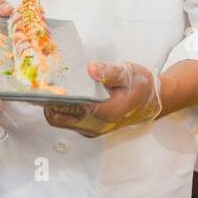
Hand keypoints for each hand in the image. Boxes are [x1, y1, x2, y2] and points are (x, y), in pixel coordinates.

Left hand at [42, 61, 162, 137]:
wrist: (155, 101)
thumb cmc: (142, 86)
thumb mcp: (128, 73)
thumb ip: (109, 72)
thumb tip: (90, 68)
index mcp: (102, 112)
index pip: (65, 109)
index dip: (50, 96)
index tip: (42, 82)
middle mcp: (94, 125)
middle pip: (57, 117)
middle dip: (47, 101)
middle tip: (43, 83)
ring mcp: (92, 129)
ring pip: (62, 121)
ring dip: (55, 106)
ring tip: (52, 87)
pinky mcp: (91, 128)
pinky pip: (69, 122)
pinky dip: (63, 110)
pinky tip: (65, 94)